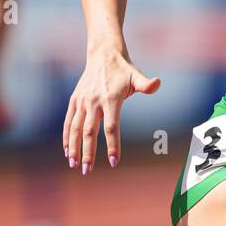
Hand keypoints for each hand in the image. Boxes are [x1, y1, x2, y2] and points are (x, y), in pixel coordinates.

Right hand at [64, 46, 159, 173]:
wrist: (102, 54)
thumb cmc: (123, 69)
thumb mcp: (136, 76)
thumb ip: (146, 84)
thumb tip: (158, 83)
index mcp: (110, 99)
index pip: (111, 127)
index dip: (112, 145)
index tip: (114, 162)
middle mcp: (94, 102)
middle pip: (89, 132)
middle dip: (88, 153)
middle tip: (88, 171)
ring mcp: (82, 101)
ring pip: (75, 128)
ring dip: (73, 148)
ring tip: (74, 165)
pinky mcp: (74, 100)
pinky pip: (68, 121)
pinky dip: (66, 136)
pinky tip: (67, 151)